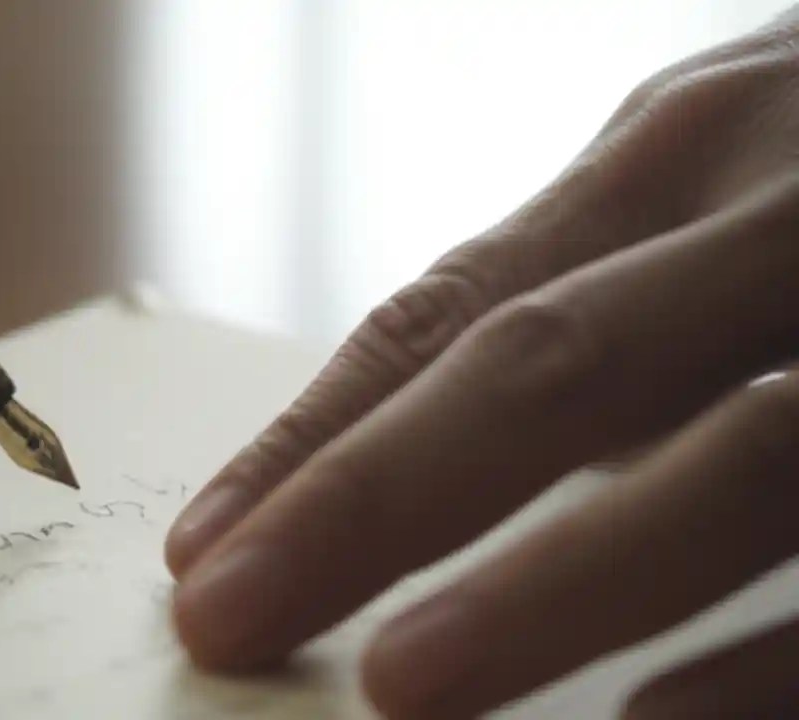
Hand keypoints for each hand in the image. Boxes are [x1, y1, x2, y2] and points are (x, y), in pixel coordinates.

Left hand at [166, 10, 798, 718]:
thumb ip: (593, 305)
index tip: (204, 558)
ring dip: (557, 588)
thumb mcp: (715, 197)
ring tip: (402, 688)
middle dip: (380, 503)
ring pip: (739, 460)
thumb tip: (385, 467)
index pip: (450, 308)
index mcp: (684, 147)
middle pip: (552, 362)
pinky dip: (777, 663)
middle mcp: (794, 204)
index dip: (316, 441)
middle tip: (232, 621)